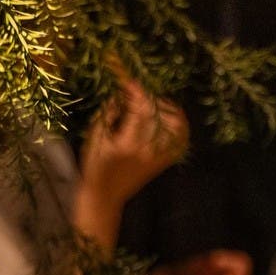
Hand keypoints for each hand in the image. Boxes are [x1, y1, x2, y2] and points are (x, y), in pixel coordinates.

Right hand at [81, 76, 188, 205]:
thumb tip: (121, 92)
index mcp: (128, 143)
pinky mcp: (164, 162)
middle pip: (159, 113)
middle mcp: (148, 150)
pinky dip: (179, 126)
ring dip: (166, 108)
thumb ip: (109, 112)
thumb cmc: (95, 164)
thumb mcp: (95, 136)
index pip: (141, 108)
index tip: (128, 80)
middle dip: (147, 96)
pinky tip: (168, 117)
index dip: (136, 90)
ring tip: (153, 103)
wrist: (105, 195)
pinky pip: (181, 140)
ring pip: (176, 125)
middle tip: (136, 92)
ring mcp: (159, 156)